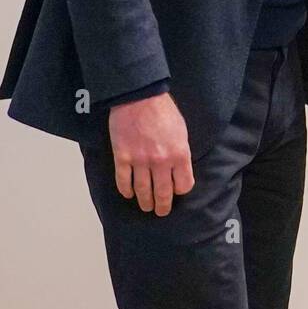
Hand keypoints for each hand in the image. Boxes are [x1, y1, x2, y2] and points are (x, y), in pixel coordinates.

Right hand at [108, 92, 194, 215]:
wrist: (140, 97)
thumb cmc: (164, 111)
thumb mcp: (182, 131)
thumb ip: (181, 152)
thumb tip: (179, 168)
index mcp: (180, 155)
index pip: (183, 185)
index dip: (180, 191)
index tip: (176, 192)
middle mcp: (161, 162)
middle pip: (163, 192)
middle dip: (162, 205)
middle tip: (161, 212)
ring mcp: (140, 161)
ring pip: (143, 190)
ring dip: (145, 202)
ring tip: (146, 207)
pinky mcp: (122, 157)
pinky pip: (124, 180)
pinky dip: (126, 190)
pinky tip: (128, 194)